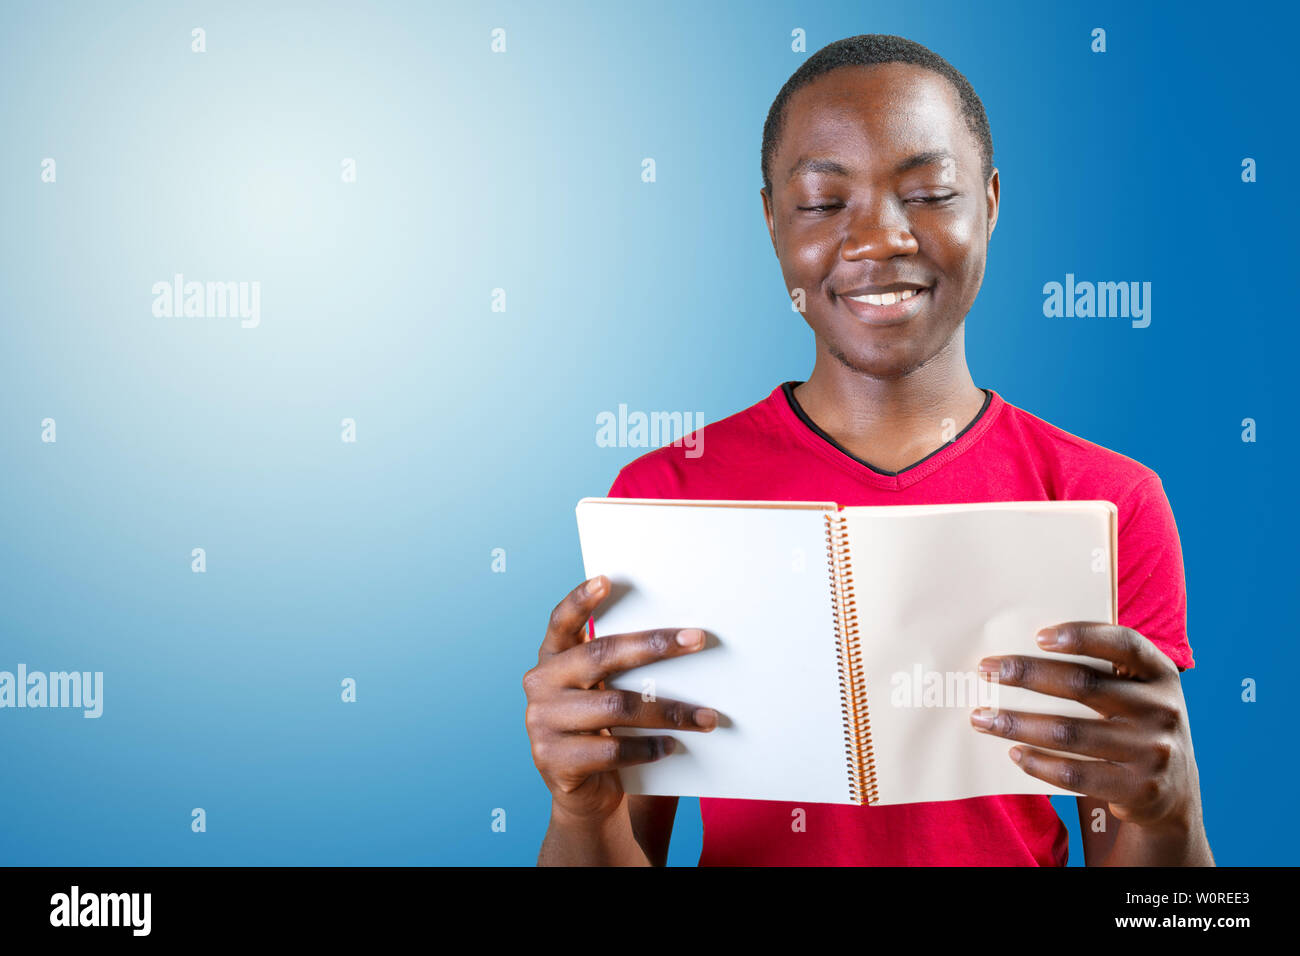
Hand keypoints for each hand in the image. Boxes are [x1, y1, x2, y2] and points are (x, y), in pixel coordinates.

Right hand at [523, 574, 717, 823]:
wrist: (585, 793)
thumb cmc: (604, 730)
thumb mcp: (603, 693)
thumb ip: (617, 669)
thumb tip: (679, 640)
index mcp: (552, 660)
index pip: (561, 622)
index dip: (580, 600)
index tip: (605, 579)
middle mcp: (540, 685)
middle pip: (601, 656)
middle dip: (654, 645)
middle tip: (696, 640)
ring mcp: (542, 723)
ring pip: (616, 706)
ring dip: (669, 711)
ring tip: (705, 717)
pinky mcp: (554, 760)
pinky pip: (612, 748)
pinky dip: (648, 747)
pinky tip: (672, 746)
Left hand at [969, 622, 1197, 830]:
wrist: (1175, 791)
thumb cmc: (1136, 725)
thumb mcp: (1137, 693)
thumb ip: (1102, 672)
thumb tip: (1022, 654)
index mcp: (1161, 674)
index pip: (1124, 644)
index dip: (1082, 636)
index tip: (1038, 636)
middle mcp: (1163, 709)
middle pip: (1084, 685)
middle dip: (1028, 675)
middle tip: (986, 671)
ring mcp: (1153, 751)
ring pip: (1070, 732)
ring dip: (1017, 724)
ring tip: (982, 718)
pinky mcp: (1138, 789)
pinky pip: (1075, 774)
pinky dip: (1038, 763)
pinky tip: (1013, 752)